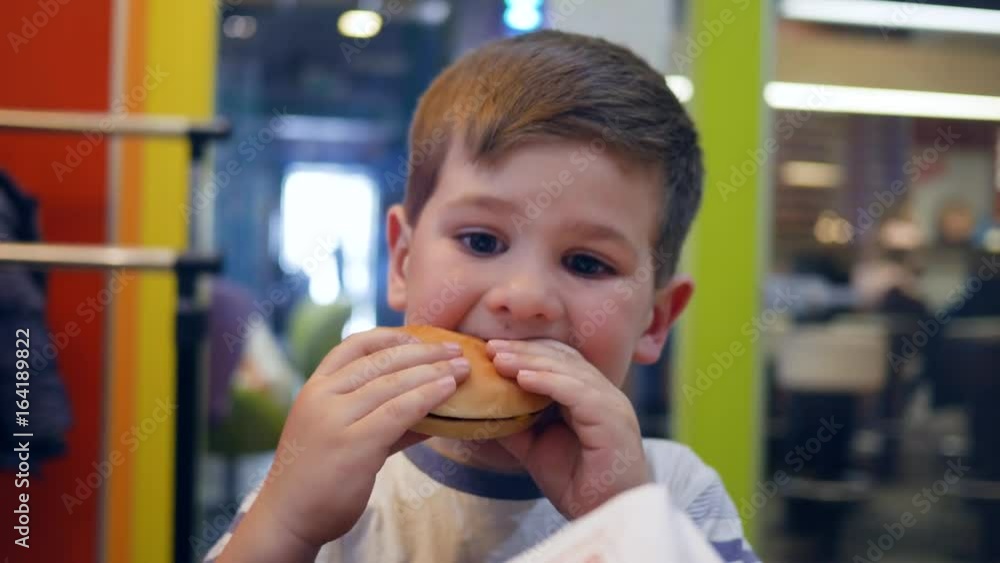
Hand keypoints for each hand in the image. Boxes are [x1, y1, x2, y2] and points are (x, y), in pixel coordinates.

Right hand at [222, 327, 470, 560]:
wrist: (288, 518)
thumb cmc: (316, 476)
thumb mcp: (340, 433)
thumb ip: (377, 416)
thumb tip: (428, 404)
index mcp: (314, 388)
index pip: (352, 346)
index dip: (389, 336)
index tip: (419, 337)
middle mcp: (322, 396)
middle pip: (380, 361)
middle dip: (423, 353)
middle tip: (455, 350)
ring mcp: (335, 419)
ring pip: (393, 383)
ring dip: (433, 372)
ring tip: (462, 368)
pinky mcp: (354, 445)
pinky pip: (399, 412)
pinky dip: (427, 397)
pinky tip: (447, 390)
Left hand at [489, 339, 650, 519]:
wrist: (605, 515)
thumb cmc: (578, 485)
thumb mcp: (537, 449)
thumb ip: (517, 425)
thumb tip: (483, 410)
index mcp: (590, 396)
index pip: (558, 360)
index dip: (526, 352)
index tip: (491, 350)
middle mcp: (604, 394)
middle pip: (562, 360)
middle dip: (524, 351)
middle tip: (490, 347)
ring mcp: (612, 404)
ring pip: (569, 371)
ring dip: (531, 362)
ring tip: (500, 360)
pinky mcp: (612, 419)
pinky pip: (579, 393)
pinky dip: (550, 382)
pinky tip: (523, 378)